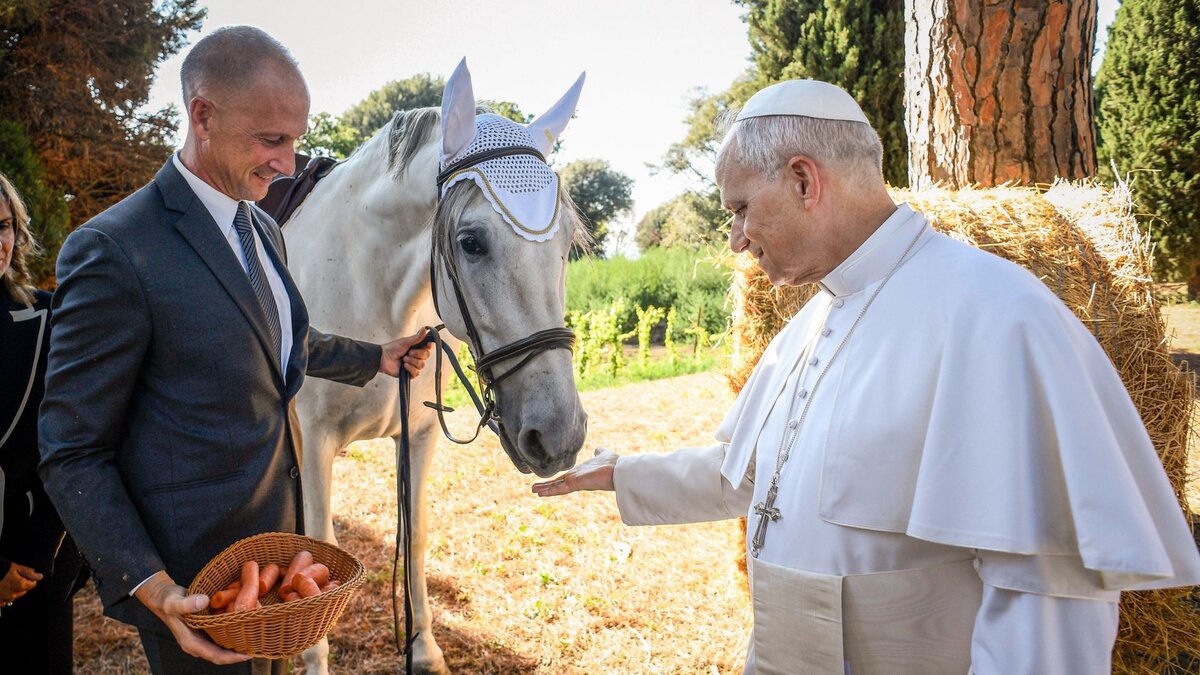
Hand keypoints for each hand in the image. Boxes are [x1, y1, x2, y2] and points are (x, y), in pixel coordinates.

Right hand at [0, 562, 41, 604]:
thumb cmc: (2, 569)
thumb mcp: (17, 567)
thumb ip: (29, 573)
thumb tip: (39, 576)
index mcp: (20, 585)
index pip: (32, 584)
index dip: (31, 579)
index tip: (27, 576)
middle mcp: (13, 594)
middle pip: (24, 591)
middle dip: (23, 585)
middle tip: (16, 578)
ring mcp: (4, 598)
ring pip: (14, 596)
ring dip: (14, 591)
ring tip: (8, 583)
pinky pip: (4, 602)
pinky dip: (5, 597)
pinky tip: (3, 590)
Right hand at [135, 571, 250, 664]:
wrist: (163, 596)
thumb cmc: (168, 601)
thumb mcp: (174, 602)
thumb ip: (187, 604)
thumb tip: (204, 602)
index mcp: (191, 643)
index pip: (216, 656)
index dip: (233, 657)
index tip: (249, 654)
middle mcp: (198, 644)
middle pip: (222, 654)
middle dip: (240, 652)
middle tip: (260, 645)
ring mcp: (202, 638)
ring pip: (223, 646)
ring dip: (238, 644)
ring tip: (257, 638)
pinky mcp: (205, 630)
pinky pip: (222, 636)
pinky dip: (233, 634)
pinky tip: (246, 626)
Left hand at [380, 327, 433, 377]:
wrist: (383, 358)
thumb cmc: (392, 349)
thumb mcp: (405, 342)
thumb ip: (416, 337)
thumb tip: (424, 329)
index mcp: (416, 348)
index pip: (428, 347)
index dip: (428, 346)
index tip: (427, 345)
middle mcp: (417, 357)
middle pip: (426, 356)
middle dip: (417, 354)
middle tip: (409, 352)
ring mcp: (414, 365)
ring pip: (421, 365)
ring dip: (412, 361)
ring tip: (404, 359)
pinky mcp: (410, 373)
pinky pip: (416, 372)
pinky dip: (410, 368)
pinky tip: (404, 365)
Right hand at [532, 448, 618, 495]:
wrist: (619, 470)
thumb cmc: (613, 463)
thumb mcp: (602, 455)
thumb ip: (599, 452)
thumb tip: (598, 449)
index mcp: (580, 473)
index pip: (564, 478)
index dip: (555, 481)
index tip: (546, 483)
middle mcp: (576, 479)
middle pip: (558, 484)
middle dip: (546, 486)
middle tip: (534, 489)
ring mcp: (575, 482)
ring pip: (557, 487)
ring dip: (545, 489)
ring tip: (534, 491)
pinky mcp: (576, 484)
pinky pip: (560, 488)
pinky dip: (550, 491)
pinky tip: (540, 493)